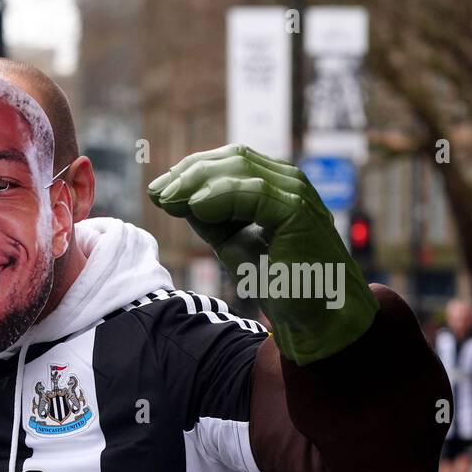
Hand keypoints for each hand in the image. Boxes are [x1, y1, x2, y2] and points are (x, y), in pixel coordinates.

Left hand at [148, 144, 376, 363]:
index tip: (159, 190)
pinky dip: (220, 197)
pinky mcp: (298, 212)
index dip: (191, 170)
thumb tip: (177, 199)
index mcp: (276, 185)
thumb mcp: (234, 242)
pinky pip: (253, 193)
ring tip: (168, 201)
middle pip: (231, 158)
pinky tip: (195, 208)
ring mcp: (296, 193)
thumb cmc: (279, 280)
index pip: (229, 161)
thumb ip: (211, 219)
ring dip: (196, 183)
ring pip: (239, 169)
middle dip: (188, 174)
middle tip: (157, 193)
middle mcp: (288, 182)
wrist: (315, 313)